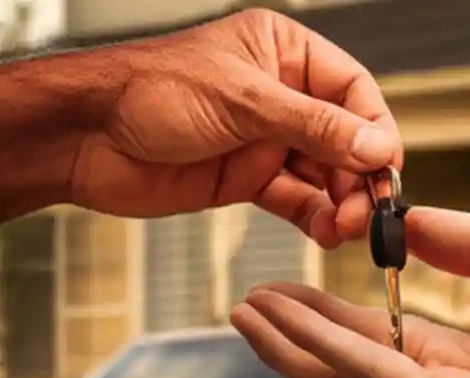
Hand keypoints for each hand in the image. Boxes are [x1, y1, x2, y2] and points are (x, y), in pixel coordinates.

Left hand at [70, 9, 400, 247]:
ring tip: (346, 229)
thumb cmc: (149, 92)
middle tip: (367, 211)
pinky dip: (315, 217)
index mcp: (282, 52)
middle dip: (360, 175)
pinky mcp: (246, 178)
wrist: (83, 137)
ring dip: (341, 203)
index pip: (352, 90)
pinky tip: (327, 233)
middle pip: (344, 138)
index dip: (375, 129)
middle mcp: (280, 94)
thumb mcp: (244, 102)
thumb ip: (314, 127)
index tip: (386, 167)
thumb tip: (376, 147)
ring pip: (324, 174)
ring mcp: (264, 139)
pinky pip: (295, 200)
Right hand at [230, 208, 469, 377]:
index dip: (323, 318)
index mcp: (465, 362)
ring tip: (247, 315)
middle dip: (293, 341)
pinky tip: (297, 324)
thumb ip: (464, 243)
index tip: (279, 286)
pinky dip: (339, 352)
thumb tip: (411, 220)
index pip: (375, 344)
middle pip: (351, 373)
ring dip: (297, 350)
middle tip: (239, 305)